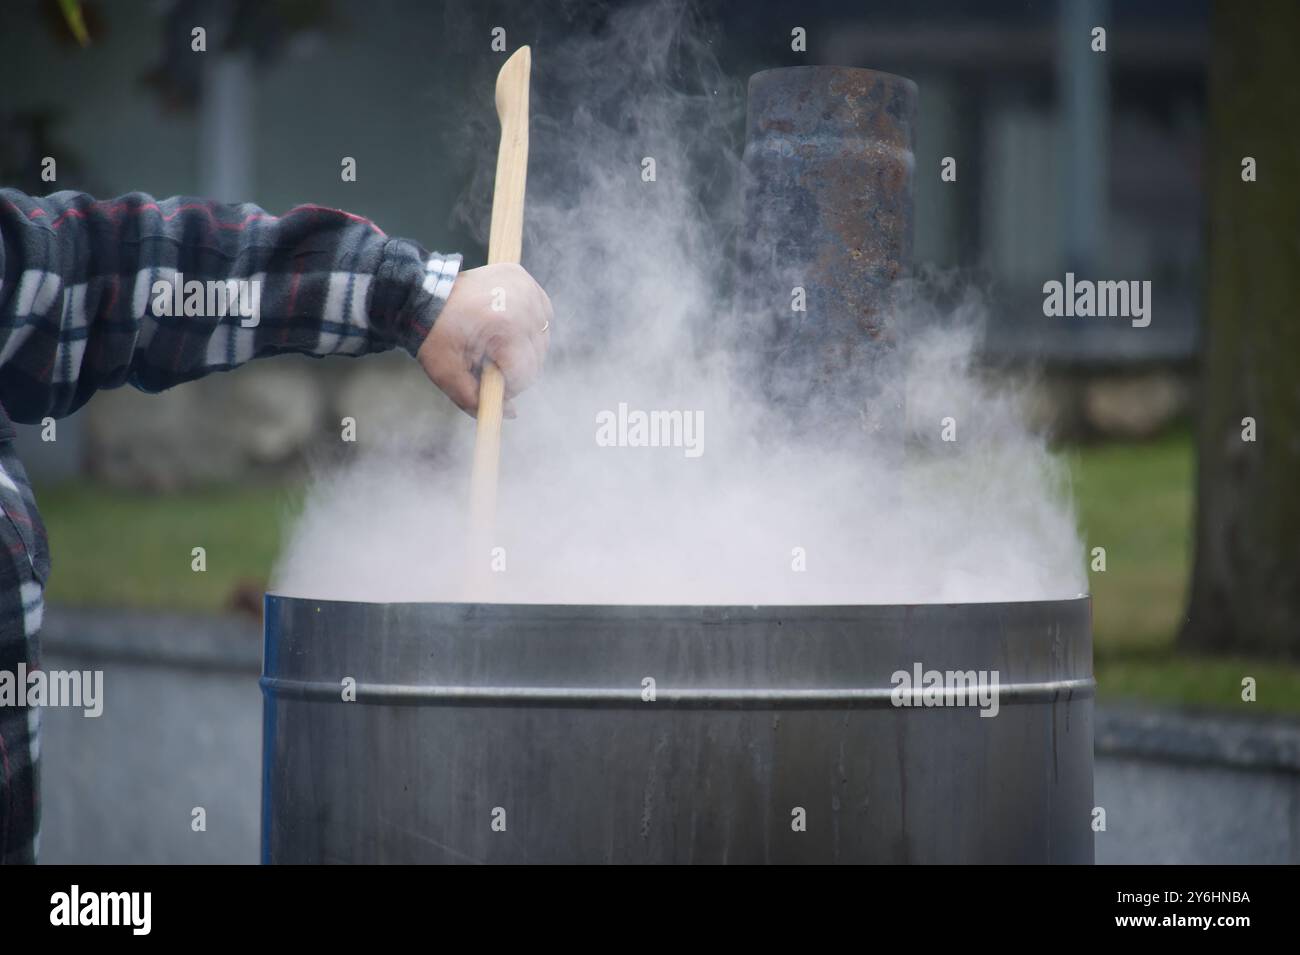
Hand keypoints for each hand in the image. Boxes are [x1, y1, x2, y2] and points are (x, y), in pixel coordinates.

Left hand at [416, 263, 552, 416]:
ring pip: (543, 337)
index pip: (526, 372)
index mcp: (504, 326)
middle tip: (490, 362)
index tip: (490, 382)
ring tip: (497, 344)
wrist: (424, 295)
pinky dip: (529, 326)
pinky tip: (508, 328)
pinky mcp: (524, 278)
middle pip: (537, 356)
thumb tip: (511, 414)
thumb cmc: (435, 335)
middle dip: (516, 367)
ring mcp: (525, 287)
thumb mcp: (449, 375)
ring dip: (525, 347)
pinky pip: (542, 314)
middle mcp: (521, 303)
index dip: (509, 386)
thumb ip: (476, 400)